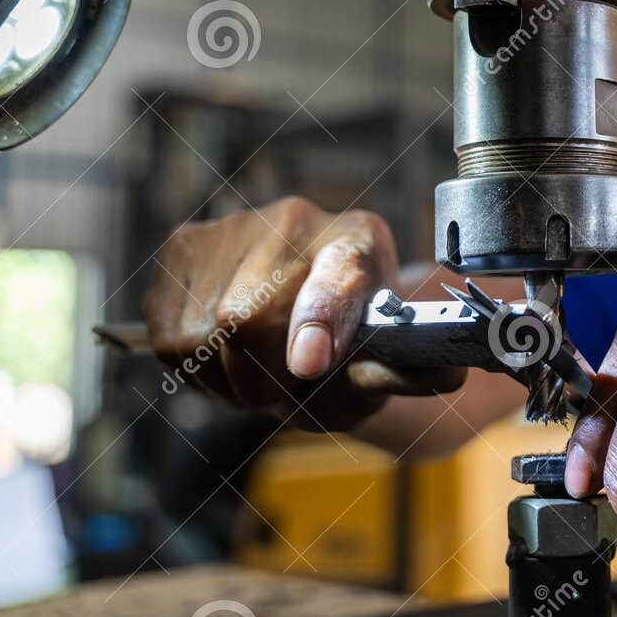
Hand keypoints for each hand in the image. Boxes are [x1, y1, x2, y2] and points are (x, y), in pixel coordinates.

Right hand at [142, 196, 465, 430]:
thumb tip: (447, 371)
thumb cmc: (355, 335)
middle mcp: (298, 221)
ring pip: (200, 337)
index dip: (318, 320)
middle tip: (280, 395)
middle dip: (261, 382)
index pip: (336, 279)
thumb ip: (410, 369)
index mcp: (362, 246)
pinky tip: (224, 357)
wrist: (312, 300)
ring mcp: (236, 225)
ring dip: (226, 381)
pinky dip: (193, 366)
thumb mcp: (389, 358)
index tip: (310, 363)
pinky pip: (169, 335)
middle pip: (246, 324)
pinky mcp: (184, 246)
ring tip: (259, 373)